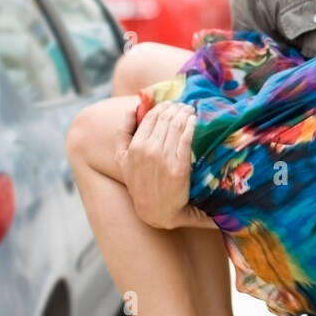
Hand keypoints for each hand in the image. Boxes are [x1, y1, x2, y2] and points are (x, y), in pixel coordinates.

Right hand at [114, 100, 196, 229]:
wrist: (154, 210)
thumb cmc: (138, 182)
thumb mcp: (121, 158)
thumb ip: (122, 132)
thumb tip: (132, 108)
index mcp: (134, 147)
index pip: (151, 117)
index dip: (163, 107)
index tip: (171, 104)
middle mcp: (149, 150)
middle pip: (166, 119)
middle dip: (176, 108)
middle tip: (184, 105)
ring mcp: (164, 159)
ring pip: (176, 126)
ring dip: (185, 114)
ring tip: (190, 110)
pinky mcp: (179, 168)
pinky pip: (186, 140)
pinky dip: (191, 126)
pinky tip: (194, 120)